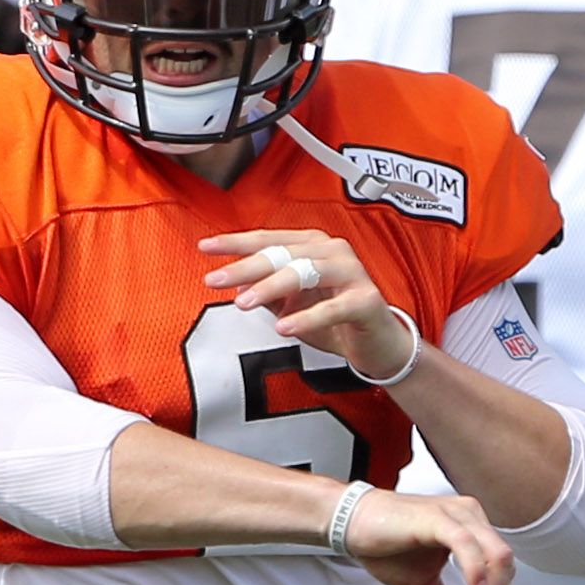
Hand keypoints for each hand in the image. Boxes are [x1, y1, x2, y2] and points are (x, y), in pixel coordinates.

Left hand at [202, 229, 420, 383]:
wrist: (379, 346)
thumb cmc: (336, 320)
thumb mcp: (292, 304)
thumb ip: (267, 291)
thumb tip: (235, 285)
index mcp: (314, 245)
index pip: (269, 239)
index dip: (236, 243)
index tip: (205, 248)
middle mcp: (333, 252)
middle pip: (282, 254)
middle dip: (245, 267)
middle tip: (215, 280)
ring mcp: (353, 273)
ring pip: (305, 273)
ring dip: (271, 288)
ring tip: (244, 303)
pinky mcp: (366, 300)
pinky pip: (331, 308)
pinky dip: (306, 318)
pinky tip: (284, 327)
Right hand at [337, 486, 513, 584]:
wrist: (351, 522)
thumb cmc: (385, 544)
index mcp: (472, 530)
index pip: (503, 568)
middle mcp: (470, 518)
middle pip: (506, 563)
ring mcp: (456, 515)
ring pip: (496, 555)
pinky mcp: (437, 518)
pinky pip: (466, 544)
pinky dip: (475, 571)